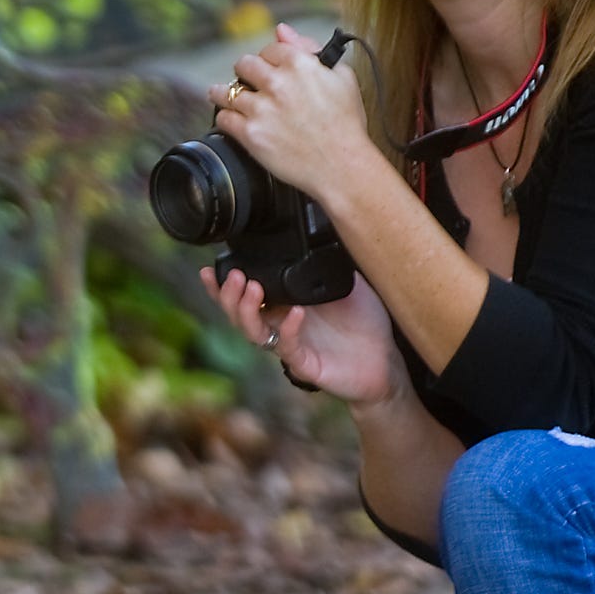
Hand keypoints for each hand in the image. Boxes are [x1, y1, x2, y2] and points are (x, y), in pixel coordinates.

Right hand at [205, 263, 408, 408]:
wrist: (386, 359)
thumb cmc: (365, 323)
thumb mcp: (346, 281)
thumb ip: (325, 261)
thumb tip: (317, 228)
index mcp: (282, 305)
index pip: (243, 296)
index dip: (221, 286)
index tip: (208, 269)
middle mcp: (279, 326)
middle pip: (238, 315)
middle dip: (229, 295)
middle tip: (235, 275)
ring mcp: (290, 347)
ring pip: (254, 333)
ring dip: (247, 311)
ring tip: (253, 289)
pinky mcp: (305, 365)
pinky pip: (288, 348)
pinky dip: (288, 330)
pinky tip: (294, 313)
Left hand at [212, 22, 379, 207]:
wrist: (342, 165)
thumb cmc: (346, 125)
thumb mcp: (341, 78)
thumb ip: (310, 49)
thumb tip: (282, 30)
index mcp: (300, 64)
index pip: (270, 49)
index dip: (269, 59)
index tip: (269, 68)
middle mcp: (277, 83)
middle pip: (244, 65)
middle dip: (246, 72)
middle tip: (247, 82)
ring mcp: (261, 109)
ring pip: (225, 91)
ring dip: (223, 93)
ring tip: (221, 95)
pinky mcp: (250, 134)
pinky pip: (223, 118)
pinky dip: (224, 117)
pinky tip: (229, 119)